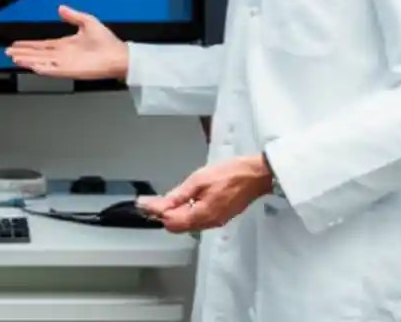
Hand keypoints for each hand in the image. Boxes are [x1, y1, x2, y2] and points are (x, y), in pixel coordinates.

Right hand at [5, 5, 128, 78]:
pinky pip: (53, 70)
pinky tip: (33, 67)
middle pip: (38, 54)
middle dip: (23, 53)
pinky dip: (43, 69)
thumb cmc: (107, 42)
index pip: (42, 45)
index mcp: (65, 44)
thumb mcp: (88, 22)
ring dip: (28, 61)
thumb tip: (61, 7)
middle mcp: (62, 55)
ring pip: (42, 62)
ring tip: (15, 59)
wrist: (118, 55)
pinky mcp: (71, 71)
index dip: (28, 45)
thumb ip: (73, 16)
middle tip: (8, 53)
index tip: (16, 45)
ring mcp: (65, 63)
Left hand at [136, 154, 272, 232]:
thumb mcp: (199, 180)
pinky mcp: (220, 216)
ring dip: (174, 213)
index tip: (143, 203)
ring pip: (187, 224)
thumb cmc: (230, 174)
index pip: (171, 222)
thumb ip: (178, 196)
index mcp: (202, 215)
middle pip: (177, 226)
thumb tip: (159, 206)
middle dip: (163, 214)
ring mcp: (215, 221)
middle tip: (151, 201)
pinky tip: (183, 201)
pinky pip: (197, 220)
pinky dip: (187, 212)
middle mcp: (208, 223)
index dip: (156, 212)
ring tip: (164, 200)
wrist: (256, 175)